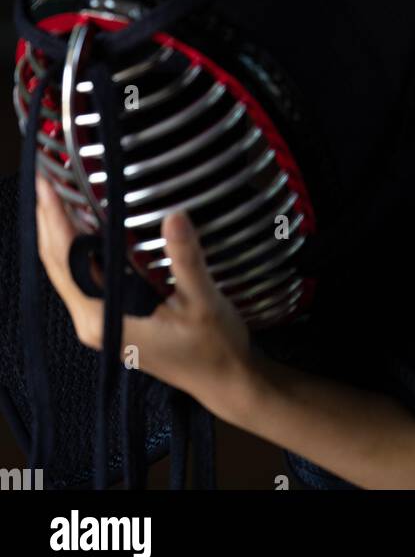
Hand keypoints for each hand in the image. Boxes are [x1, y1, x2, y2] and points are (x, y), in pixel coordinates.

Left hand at [35, 171, 252, 417]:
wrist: (225, 381)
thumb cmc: (213, 348)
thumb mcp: (202, 301)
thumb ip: (186, 259)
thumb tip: (174, 217)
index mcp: (105, 319)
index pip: (66, 261)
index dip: (54, 220)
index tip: (48, 186)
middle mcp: (94, 321)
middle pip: (58, 263)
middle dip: (49, 218)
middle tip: (47, 176)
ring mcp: (101, 320)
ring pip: (68, 268)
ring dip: (61, 230)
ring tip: (57, 191)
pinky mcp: (113, 316)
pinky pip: (85, 274)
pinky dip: (79, 245)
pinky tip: (85, 223)